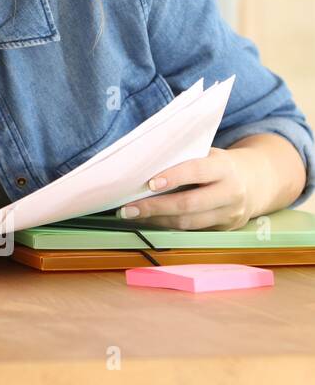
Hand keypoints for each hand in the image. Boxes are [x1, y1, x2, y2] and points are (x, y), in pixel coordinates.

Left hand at [118, 147, 253, 230]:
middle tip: (128, 207)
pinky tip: (150, 220)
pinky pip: (192, 230)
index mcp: (224, 167)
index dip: (173, 177)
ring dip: (157, 220)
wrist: (256, 182)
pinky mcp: (225, 228)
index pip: (197, 171)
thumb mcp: (208, 154)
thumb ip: (184, 158)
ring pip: (189, 222)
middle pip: (189, 203)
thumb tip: (144, 165)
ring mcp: (230, 214)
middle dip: (155, 207)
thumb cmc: (218, 165)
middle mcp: (231, 192)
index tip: (149, 183)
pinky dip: (168, 225)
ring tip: (133, 215)